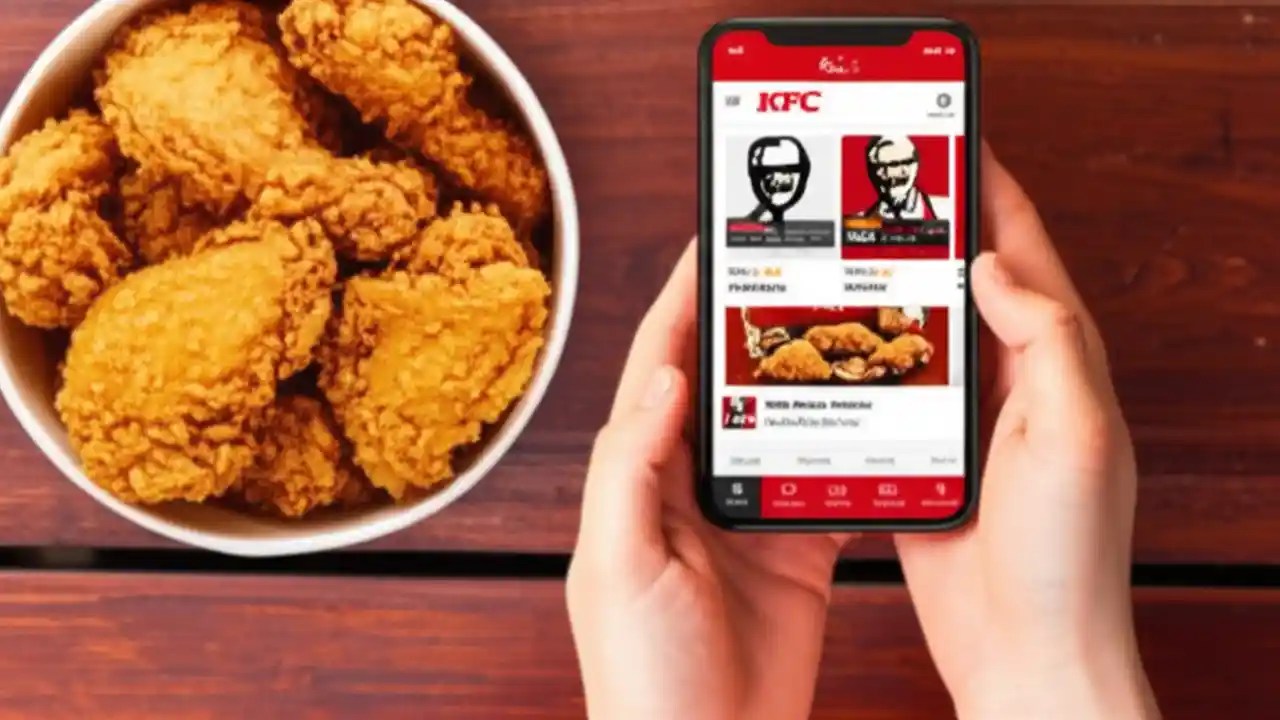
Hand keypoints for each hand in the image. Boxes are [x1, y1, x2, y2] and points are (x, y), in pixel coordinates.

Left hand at [567, 242, 853, 719]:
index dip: (682, 303)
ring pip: (777, 423)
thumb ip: (632, 466)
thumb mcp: (617, 563)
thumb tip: (663, 376)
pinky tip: (878, 418)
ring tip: (844, 321)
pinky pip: (823, 482)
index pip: (657, 368)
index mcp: (638, 479)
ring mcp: (742, 518)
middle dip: (752, 324)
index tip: (713, 245)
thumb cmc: (640, 673)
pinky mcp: (793, 551)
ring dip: (805, 377)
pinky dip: (849, 450)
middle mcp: (686, 489)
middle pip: (722, 383)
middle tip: (795, 268)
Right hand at [896, 145, 1159, 718]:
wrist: (1027, 652)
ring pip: (925, 334)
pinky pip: (894, 391)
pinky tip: (830, 347)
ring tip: (845, 254)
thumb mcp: (1075, 433)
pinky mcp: (927, 461)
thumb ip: (1044, 340)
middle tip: (879, 192)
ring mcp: (970, 425)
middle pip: (970, 284)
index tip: (953, 147)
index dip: (992, 194)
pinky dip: (866, 360)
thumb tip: (993, 265)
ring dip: (891, 294)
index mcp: (1058, 366)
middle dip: (931, 233)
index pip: (1026, 255)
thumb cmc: (1067, 558)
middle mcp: (1016, 387)